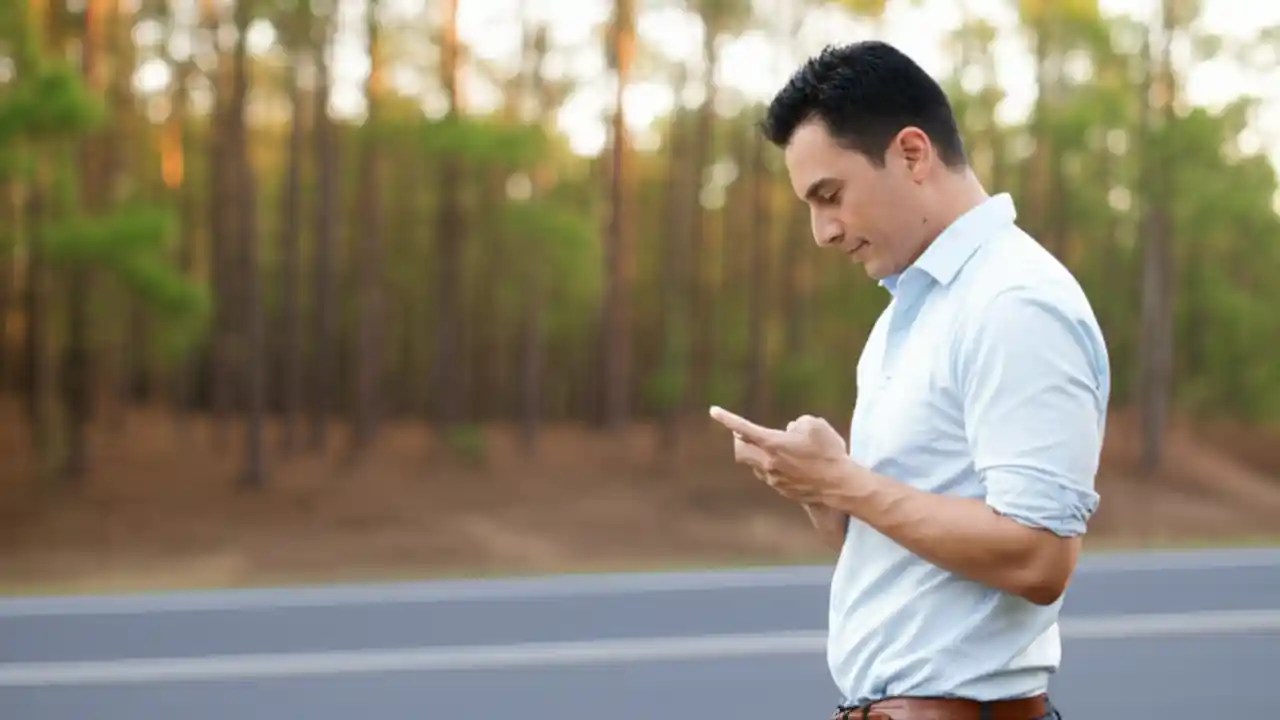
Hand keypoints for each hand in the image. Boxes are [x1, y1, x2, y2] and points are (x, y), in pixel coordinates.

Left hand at [710, 406, 856, 504]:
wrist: (840, 486)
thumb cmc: (829, 452)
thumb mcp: (815, 425)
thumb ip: (797, 423)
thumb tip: (787, 432)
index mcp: (773, 444)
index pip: (743, 428)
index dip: (726, 418)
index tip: (713, 410)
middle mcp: (768, 463)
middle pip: (740, 451)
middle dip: (739, 440)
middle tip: (745, 433)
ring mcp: (774, 479)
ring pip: (755, 464)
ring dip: (760, 454)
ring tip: (783, 448)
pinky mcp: (782, 490)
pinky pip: (770, 475)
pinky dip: (774, 466)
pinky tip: (792, 464)